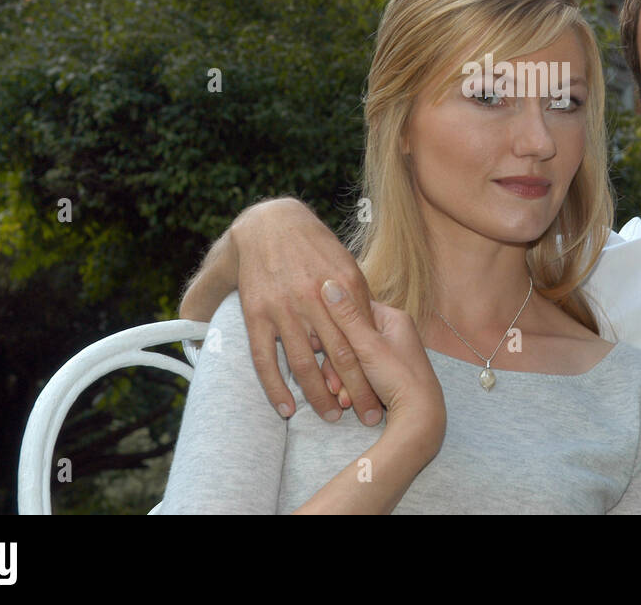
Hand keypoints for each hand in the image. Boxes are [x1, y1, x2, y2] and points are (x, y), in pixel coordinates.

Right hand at [230, 198, 382, 424]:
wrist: (270, 225)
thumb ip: (360, 300)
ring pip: (304, 364)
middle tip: (366, 416)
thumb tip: (375, 331)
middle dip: (356, 390)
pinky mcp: (256, 314)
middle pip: (340, 355)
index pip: (364, 338)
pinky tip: (287, 409)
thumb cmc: (315, 247)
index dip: (374, 369)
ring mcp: (284, 307)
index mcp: (345, 285)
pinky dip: (275, 387)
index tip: (384, 394)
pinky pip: (265, 359)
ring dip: (319, 395)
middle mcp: (315, 298)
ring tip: (332, 417)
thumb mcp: (346, 266)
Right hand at [319, 280, 444, 453]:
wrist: (420, 417)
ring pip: (352, 358)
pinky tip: (346, 401)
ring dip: (343, 379)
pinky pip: (360, 372)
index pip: (353, 310)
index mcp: (393, 317)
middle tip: (332, 385)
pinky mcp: (386, 372)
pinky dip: (352, 386)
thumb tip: (328, 282)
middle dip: (338, 365)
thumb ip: (346, 316)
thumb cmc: (398, 378)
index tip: (318, 345)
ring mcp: (390, 352)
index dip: (333, 328)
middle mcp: (393, 331)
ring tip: (341, 399)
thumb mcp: (368, 345)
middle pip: (350, 338)